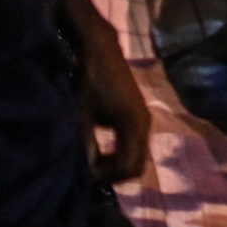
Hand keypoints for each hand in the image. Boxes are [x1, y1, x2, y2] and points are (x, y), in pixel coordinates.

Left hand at [74, 22, 149, 183]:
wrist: (99, 49)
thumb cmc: (89, 79)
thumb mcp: (82, 113)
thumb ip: (85, 144)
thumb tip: (86, 172)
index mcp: (134, 124)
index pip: (129, 167)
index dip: (106, 177)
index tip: (84, 175)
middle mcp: (145, 124)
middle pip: (135, 166)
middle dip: (111, 174)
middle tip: (87, 173)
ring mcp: (143, 120)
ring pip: (134, 156)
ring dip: (114, 164)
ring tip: (90, 161)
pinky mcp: (138, 116)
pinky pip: (132, 145)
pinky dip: (117, 153)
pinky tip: (98, 149)